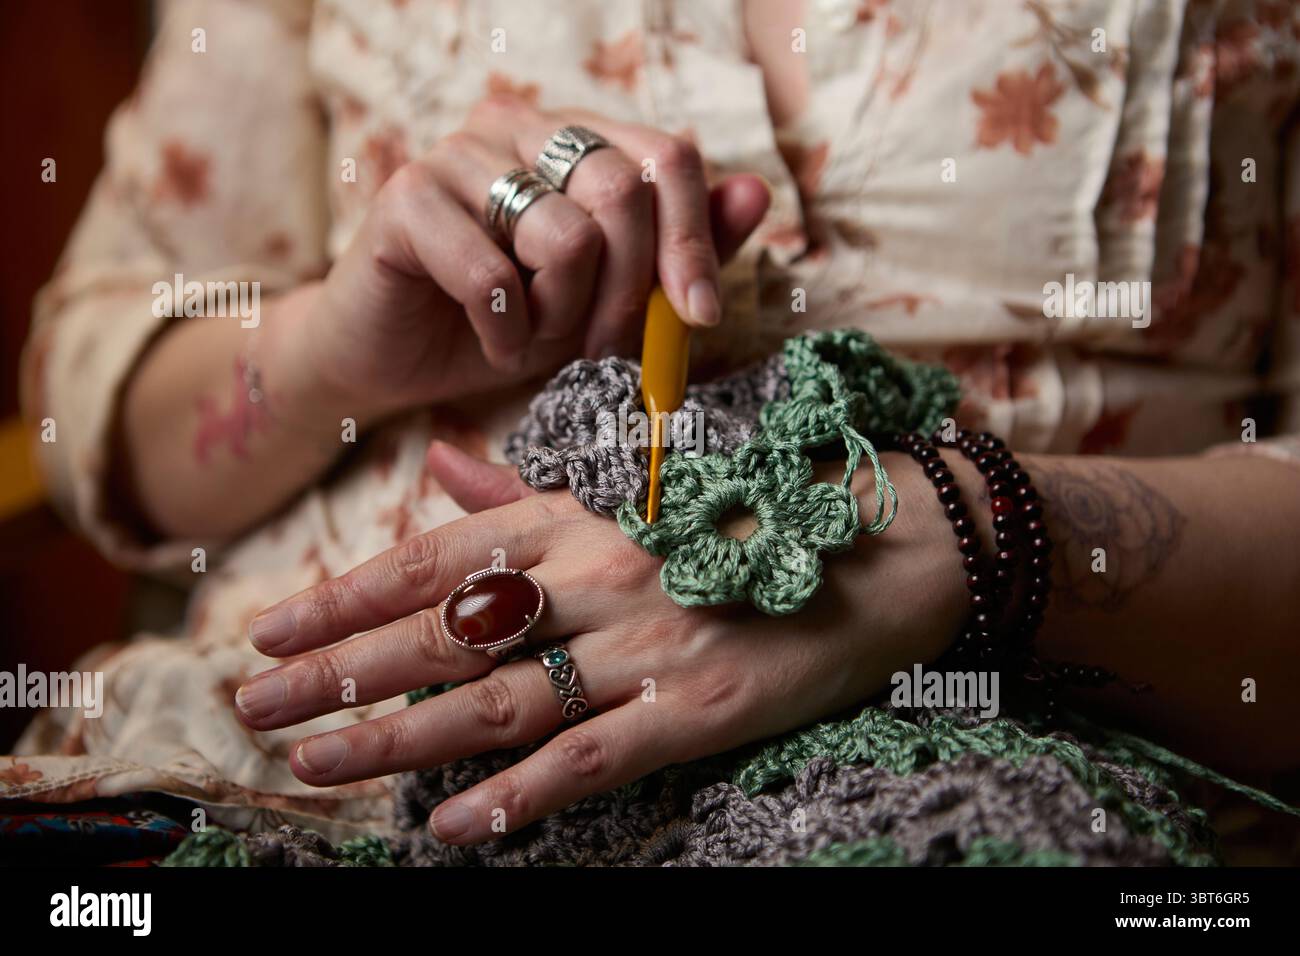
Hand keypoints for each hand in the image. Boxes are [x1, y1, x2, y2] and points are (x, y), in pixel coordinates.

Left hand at [235, 447, 969, 843]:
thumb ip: (528, 487)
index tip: (268, 627)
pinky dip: (522, 795)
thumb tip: (436, 468)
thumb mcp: (635, 482)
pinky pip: (593, 758)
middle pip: (443, 634)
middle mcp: (597, 573)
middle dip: (340, 672)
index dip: (344, 596)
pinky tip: (456, 827)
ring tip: (317, 763)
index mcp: (577, 512)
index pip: (433, 560)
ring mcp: (645, 643)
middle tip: (253, 707)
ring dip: (399, 736)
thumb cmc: (750, 506)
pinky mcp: (696, 705)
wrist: (882, 544)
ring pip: (496, 700)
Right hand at [279, 95, 769, 422]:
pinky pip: (493, 275)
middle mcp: (517, 127)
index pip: (667, 155)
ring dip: (560, 317)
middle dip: (626, 294)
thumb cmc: (505, 323)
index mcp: (572, 139)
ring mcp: (457, 154)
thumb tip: (755, 192)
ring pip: (565, 236)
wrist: (392, 361)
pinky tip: (491, 340)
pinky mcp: (405, 197)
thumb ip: (677, 248)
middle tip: (598, 347)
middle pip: (623, 190)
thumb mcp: (604, 297)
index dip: (695, 238)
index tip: (700, 315)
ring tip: (531, 336)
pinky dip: (505, 333)